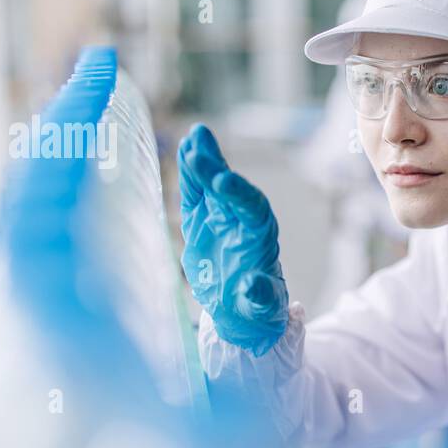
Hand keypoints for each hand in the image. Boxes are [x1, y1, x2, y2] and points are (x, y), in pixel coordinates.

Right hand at [178, 124, 289, 355]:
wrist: (240, 309)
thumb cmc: (255, 310)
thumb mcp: (260, 308)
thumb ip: (258, 296)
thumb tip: (253, 286)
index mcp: (261, 238)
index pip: (252, 208)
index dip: (237, 193)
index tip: (221, 181)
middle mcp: (244, 220)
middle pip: (230, 190)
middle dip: (215, 170)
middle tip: (196, 151)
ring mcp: (222, 216)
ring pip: (212, 183)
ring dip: (203, 160)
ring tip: (193, 137)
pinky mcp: (202, 218)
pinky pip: (196, 191)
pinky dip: (190, 172)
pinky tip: (186, 148)